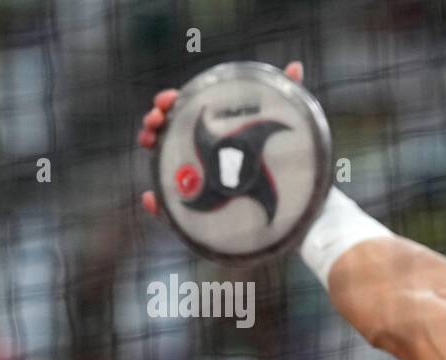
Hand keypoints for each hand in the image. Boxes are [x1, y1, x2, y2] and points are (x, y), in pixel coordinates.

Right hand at [137, 60, 304, 216]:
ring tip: (150, 141)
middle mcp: (198, 150)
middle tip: (158, 118)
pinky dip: (155, 204)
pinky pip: (167, 209)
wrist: (287, 201)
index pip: (182, 110)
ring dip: (149, 147)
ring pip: (159, 161)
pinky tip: (150, 198)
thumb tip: (296, 65)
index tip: (171, 99)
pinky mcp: (195, 208)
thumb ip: (288, 93)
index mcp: (211, 129)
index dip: (169, 101)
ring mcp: (193, 177)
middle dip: (154, 119)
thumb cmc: (278, 158)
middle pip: (164, 130)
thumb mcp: (282, 126)